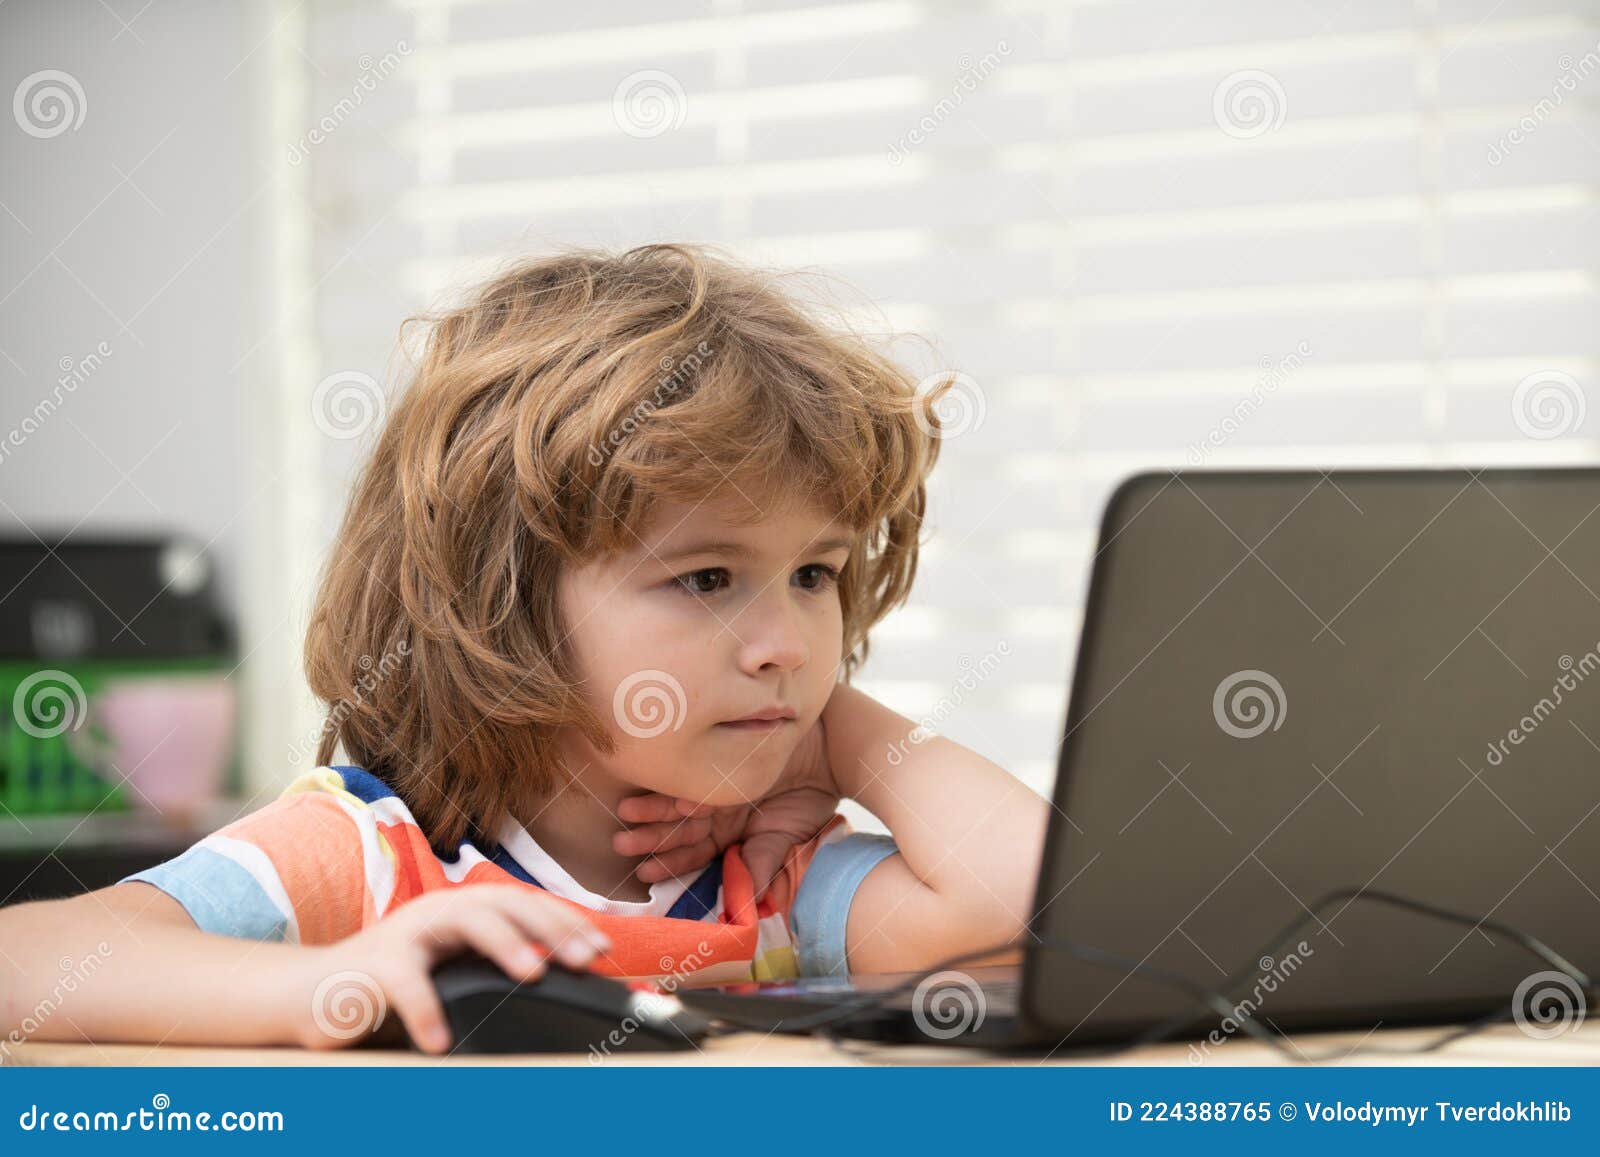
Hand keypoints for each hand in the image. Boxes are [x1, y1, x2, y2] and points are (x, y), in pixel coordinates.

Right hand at [289, 885, 610, 1054]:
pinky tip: (440, 1041)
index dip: (566, 923)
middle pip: (506, 904)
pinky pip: (406, 983)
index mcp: (464, 911)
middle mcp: (440, 910)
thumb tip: (559, 984)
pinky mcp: (375, 964)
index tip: (602, 949)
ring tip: (533, 975)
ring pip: (465, 921)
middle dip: (551, 929)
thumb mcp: (452, 973)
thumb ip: (496, 972)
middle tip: (584, 958)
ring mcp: (407, 932)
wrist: (313, 994)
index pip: (526, 906)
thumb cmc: (392, 987)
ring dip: (504, 946)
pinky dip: (425, 1011)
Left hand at [614, 717, 840, 898]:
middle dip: (650, 839)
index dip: (671, 864)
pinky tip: (663, 797)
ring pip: (679, 803)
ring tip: (627, 814)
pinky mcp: (721, 759)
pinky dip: (683, 789)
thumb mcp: (785, 841)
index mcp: (731, 834)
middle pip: (679, 830)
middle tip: (621, 845)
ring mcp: (718, 784)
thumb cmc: (810, 799)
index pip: (695, 853)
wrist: (829, 752)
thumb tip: (744, 910)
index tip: (646, 874)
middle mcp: (719, 811)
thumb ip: (759, 868)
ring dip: (653, 810)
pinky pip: (699, 777)